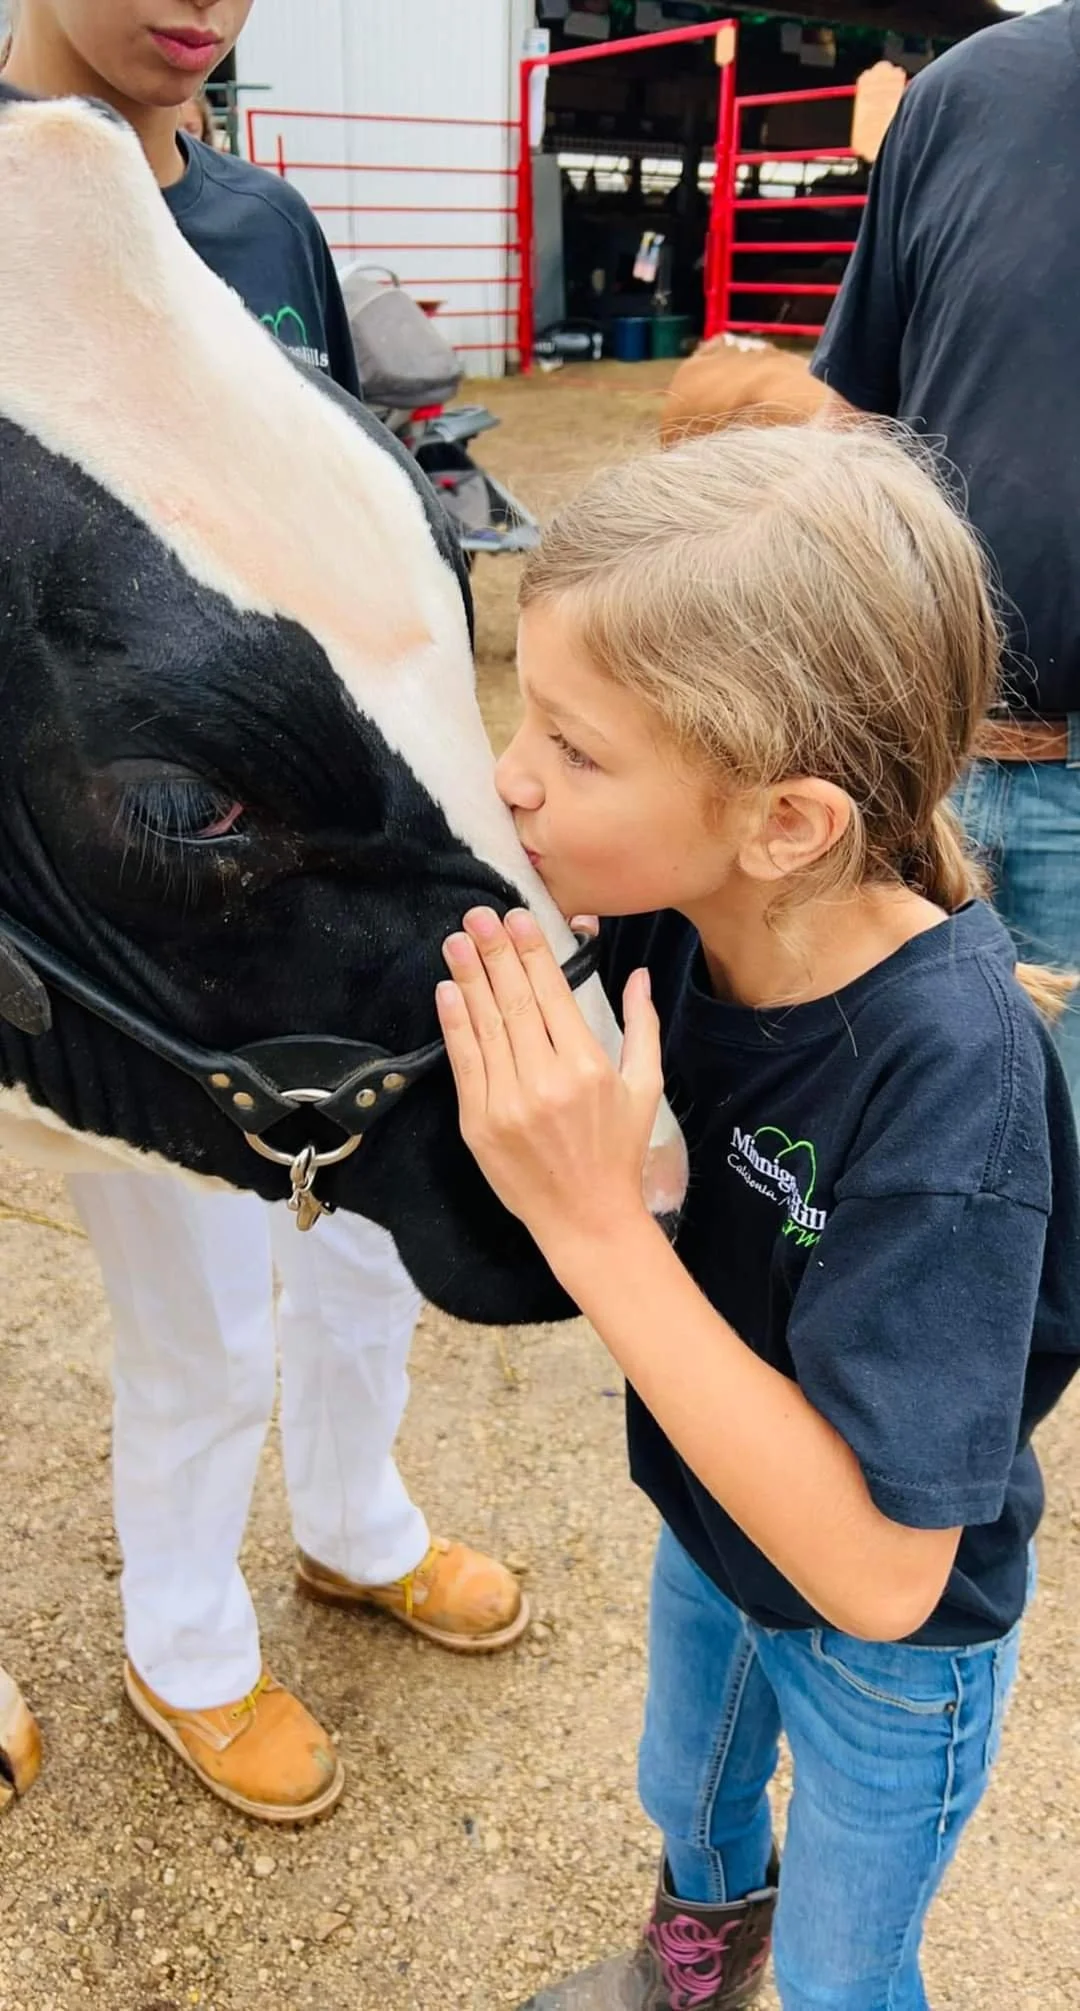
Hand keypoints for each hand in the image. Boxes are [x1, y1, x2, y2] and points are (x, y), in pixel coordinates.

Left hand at [436, 907, 661, 1253]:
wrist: (586, 1219)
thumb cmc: (619, 1152)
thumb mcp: (646, 1087)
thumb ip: (642, 1026)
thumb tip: (639, 973)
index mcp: (587, 1066)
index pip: (551, 994)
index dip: (530, 952)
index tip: (516, 917)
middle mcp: (545, 1080)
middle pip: (513, 1002)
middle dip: (494, 953)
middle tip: (476, 915)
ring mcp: (507, 1102)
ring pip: (484, 1026)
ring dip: (468, 978)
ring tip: (456, 940)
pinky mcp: (479, 1124)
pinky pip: (464, 1063)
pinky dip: (454, 1024)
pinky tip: (448, 990)